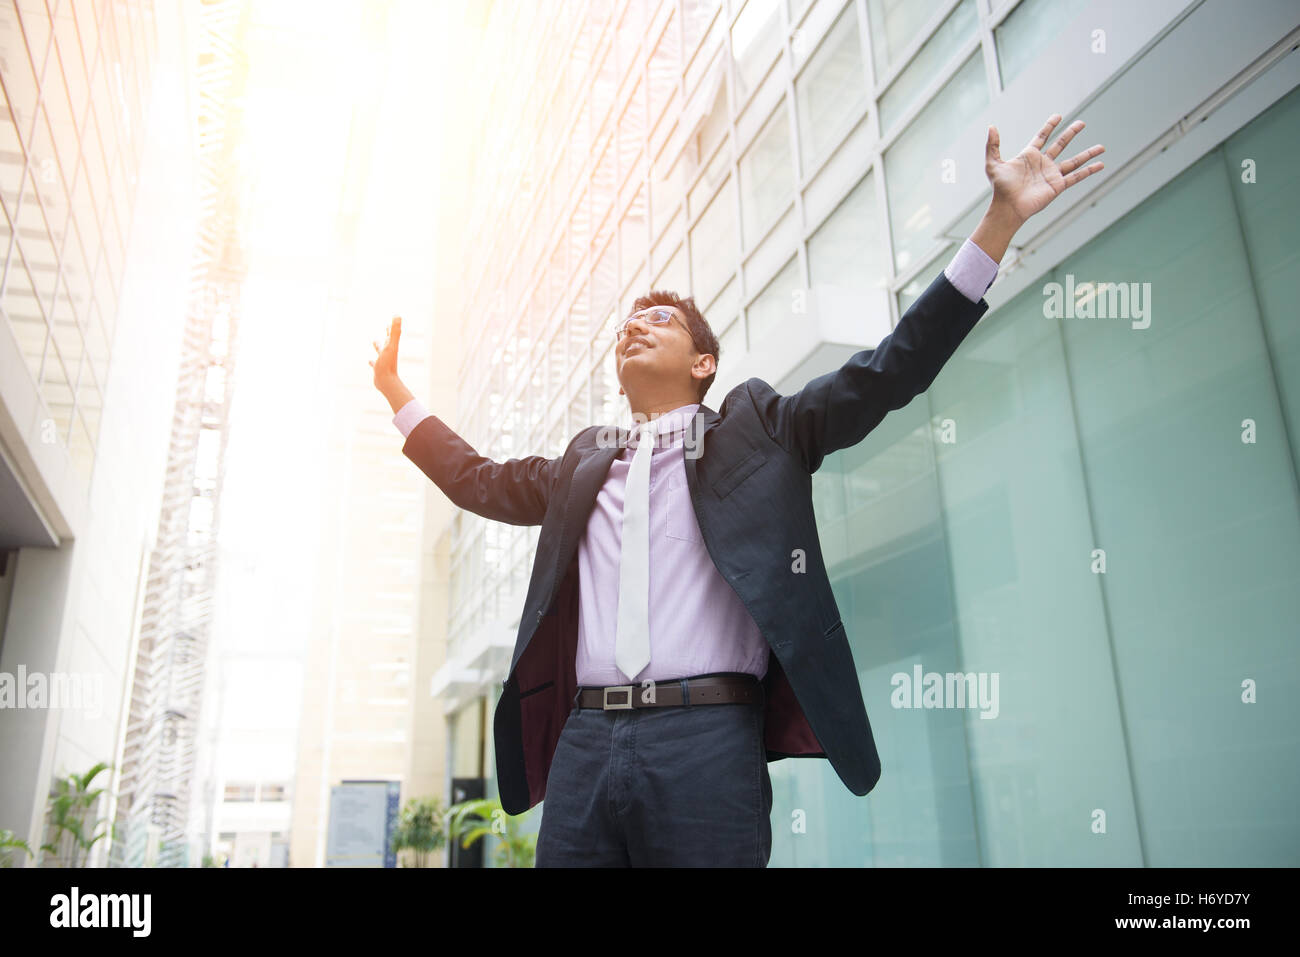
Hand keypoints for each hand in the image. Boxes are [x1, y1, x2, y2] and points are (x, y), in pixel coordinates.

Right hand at [370, 315, 400, 388]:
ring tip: (374, 341)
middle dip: (387, 334)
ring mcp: (383, 361)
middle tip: (386, 327)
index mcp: (391, 347)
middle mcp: (388, 353)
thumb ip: (395, 331)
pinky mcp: (378, 369)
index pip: (392, 335)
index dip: (392, 327)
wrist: (386, 382)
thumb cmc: (388, 364)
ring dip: (378, 346)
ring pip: (380, 351)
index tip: (392, 320)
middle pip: (387, 341)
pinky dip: (372, 361)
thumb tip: (398, 315)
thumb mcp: (391, 345)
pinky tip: (369, 361)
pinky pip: (375, 364)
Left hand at [985, 114, 1104, 223]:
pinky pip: (1077, 176)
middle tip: (1082, 123)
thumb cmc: (1000, 188)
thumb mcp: (993, 163)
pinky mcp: (1058, 186)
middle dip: (1071, 133)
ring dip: (1088, 154)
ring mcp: (1051, 175)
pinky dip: (1089, 171)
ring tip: (1102, 147)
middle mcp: (1042, 164)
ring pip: (1074, 161)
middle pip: (1060, 144)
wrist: (1008, 207)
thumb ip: (992, 145)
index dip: (1050, 126)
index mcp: (1029, 156)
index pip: (1042, 137)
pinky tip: (1101, 165)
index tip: (1058, 116)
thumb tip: (991, 126)